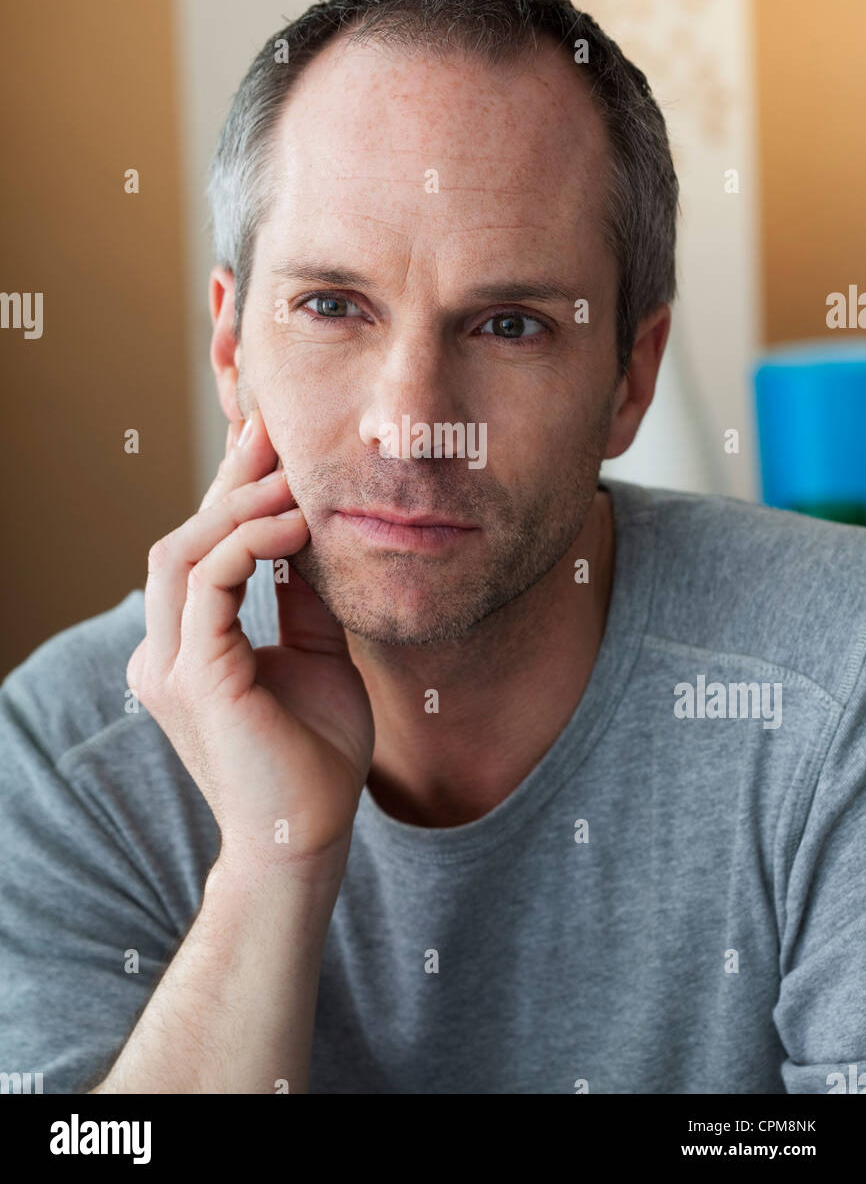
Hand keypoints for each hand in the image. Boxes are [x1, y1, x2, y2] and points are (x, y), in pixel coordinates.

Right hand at [127, 408, 374, 873]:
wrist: (309, 838)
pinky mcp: (194, 678)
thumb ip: (300, 601)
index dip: (230, 495)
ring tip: (294, 478)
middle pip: (181, 539)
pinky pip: (208, 584)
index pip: (200, 552)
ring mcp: (171, 665)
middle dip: (228, 480)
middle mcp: (166, 652)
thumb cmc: (316, 758)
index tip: (270, 444)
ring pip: (181, 553)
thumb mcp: (316, 657)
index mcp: (189, 649)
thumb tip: (308, 536)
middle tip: (274, 431)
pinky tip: (294, 523)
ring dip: (238, 506)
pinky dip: (247, 544)